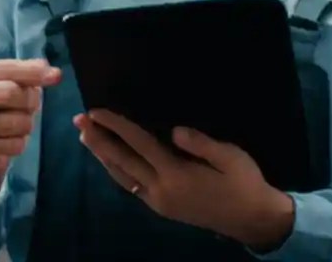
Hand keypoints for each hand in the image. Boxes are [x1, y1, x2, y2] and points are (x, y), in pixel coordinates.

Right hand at [0, 59, 61, 211]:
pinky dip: (20, 144)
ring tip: (19, 126)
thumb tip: (53, 72)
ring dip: (26, 125)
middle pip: (9, 92)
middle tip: (32, 108)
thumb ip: (29, 76)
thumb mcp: (11, 89)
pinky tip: (10, 142)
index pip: (3, 68)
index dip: (32, 72)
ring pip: (14, 121)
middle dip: (29, 101)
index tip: (56, 76)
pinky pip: (12, 144)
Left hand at [75, 109, 295, 251]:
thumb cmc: (244, 183)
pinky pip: (131, 186)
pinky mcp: (162, 208)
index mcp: (176, 175)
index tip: (97, 111)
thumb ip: (200, 144)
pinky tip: (111, 160)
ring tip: (86, 138)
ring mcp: (159, 202)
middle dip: (98, 140)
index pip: (138, 144)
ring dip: (102, 156)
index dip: (116, 126)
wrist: (253, 220)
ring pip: (122, 176)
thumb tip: (173, 131)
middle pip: (121, 161)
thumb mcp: (230, 157)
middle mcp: (160, 190)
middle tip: (78, 121)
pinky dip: (117, 171)